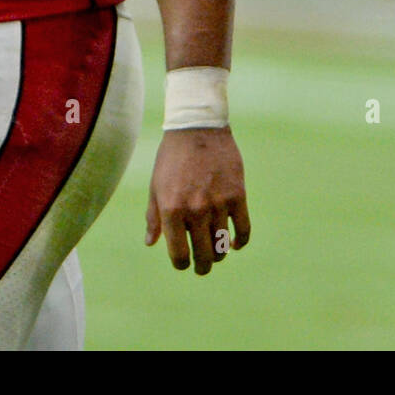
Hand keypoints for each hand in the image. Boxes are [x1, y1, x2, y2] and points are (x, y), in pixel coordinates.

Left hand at [145, 126, 249, 274]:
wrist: (197, 127)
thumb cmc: (172, 157)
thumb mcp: (156, 186)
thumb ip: (154, 217)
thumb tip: (151, 243)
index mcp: (172, 210)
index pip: (179, 255)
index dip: (182, 264)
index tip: (184, 263)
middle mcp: (196, 210)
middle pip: (203, 256)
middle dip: (202, 266)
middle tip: (202, 266)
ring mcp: (218, 204)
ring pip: (222, 246)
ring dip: (219, 254)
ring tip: (216, 252)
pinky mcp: (237, 195)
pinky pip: (243, 230)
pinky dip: (239, 241)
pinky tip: (234, 242)